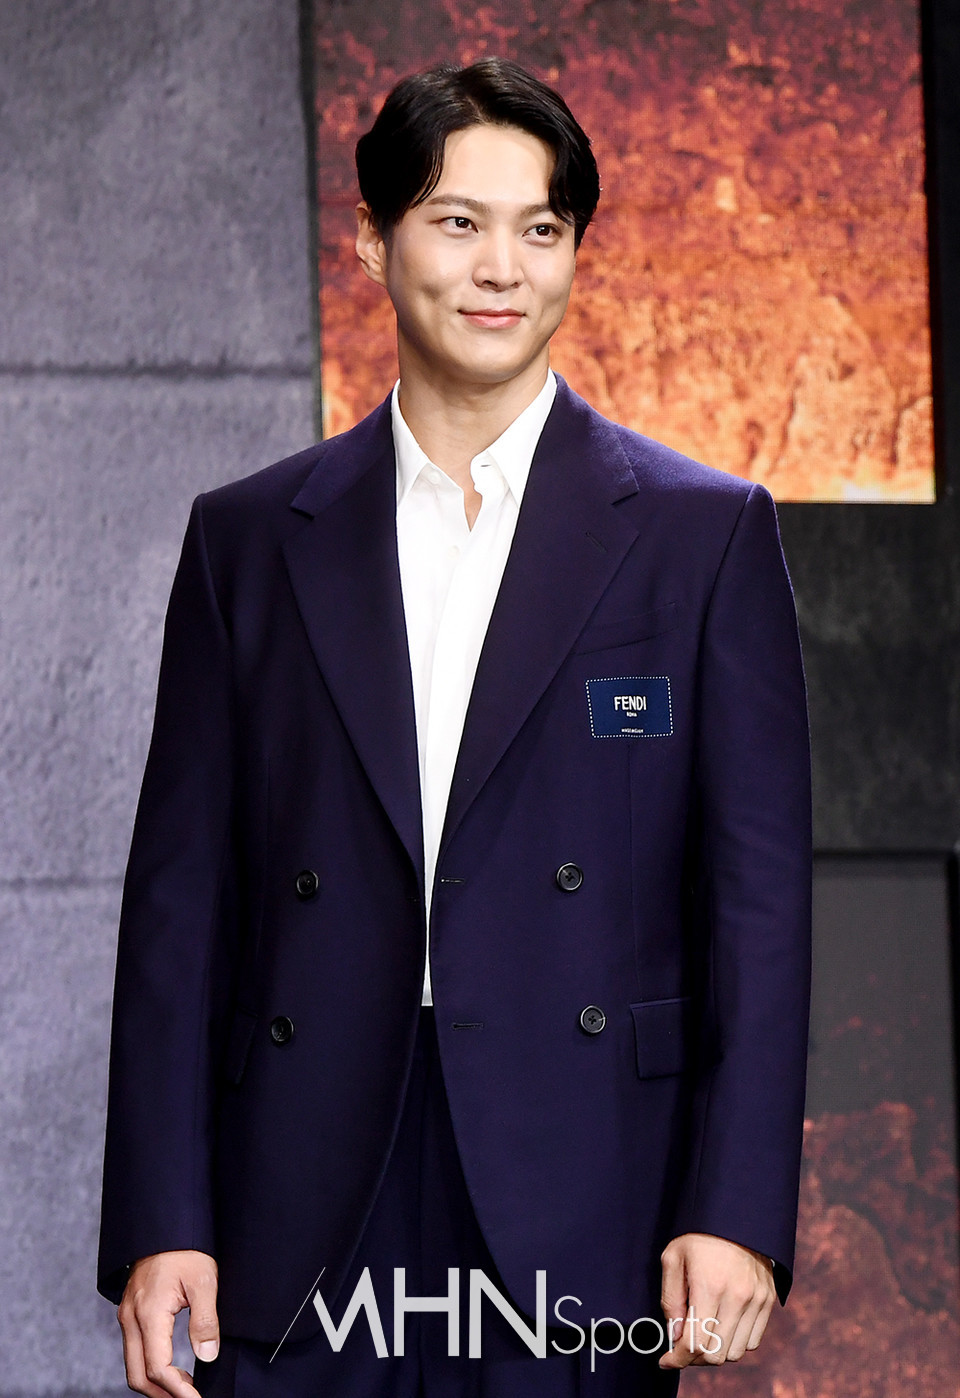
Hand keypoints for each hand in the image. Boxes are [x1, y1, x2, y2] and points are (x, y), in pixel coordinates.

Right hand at [117, 1250, 218, 1396]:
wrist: (166, 1224)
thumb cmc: (187, 1249)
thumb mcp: (204, 1280)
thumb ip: (205, 1320)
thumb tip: (206, 1357)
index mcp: (148, 1312)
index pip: (157, 1367)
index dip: (177, 1389)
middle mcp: (131, 1318)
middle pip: (137, 1375)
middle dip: (162, 1394)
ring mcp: (127, 1315)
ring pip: (132, 1365)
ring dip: (155, 1383)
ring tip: (183, 1389)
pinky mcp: (130, 1313)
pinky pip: (134, 1351)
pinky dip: (149, 1367)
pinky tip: (171, 1369)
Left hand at [658, 1233, 774, 1368]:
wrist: (737, 1213)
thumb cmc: (699, 1234)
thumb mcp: (673, 1258)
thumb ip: (671, 1300)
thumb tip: (675, 1335)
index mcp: (709, 1285)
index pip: (695, 1343)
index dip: (677, 1359)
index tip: (665, 1360)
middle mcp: (737, 1297)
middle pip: (716, 1355)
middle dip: (693, 1358)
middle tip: (681, 1347)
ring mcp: (756, 1300)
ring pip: (735, 1353)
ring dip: (715, 1352)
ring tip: (701, 1336)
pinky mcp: (768, 1301)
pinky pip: (752, 1341)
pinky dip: (735, 1343)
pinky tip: (721, 1327)